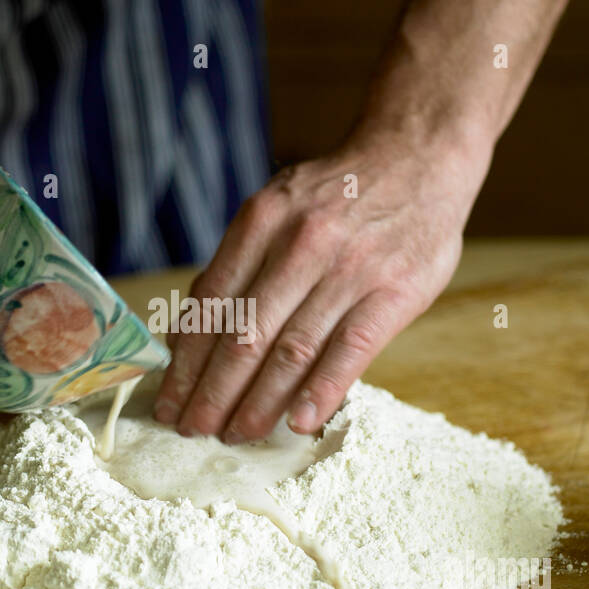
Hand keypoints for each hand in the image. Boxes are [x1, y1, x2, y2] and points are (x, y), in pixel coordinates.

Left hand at [152, 128, 487, 440]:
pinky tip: (297, 423)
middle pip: (243, 335)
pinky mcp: (393, 291)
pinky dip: (320, 391)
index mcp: (262, 221)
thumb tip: (190, 334)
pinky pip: (348, 351)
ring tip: (235, 433)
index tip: (170, 399)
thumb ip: (240, 265)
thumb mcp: (278, 208)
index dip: (185, 360)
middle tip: (191, 428)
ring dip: (257, 402)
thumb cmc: (338, 196)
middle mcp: (300, 243)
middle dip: (211, 392)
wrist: (418, 155)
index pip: (210, 304)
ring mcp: (349, 268)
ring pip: (290, 350)